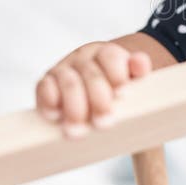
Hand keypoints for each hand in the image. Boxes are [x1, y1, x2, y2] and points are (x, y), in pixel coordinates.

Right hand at [35, 41, 151, 138]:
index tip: (122, 94)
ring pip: (69, 82)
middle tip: (104, 124)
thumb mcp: (131, 80)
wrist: (92, 91)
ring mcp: (63, 69)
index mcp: (106, 53)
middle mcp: (84, 58)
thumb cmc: (116, 90)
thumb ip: (138, 70)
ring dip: (74, 107)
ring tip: (79, 131)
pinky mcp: (46, 83)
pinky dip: (48, 101)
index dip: (117, 75)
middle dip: (98, 100)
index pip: (111, 57)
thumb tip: (141, 63)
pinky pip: (44, 87)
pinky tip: (55, 116)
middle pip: (91, 74)